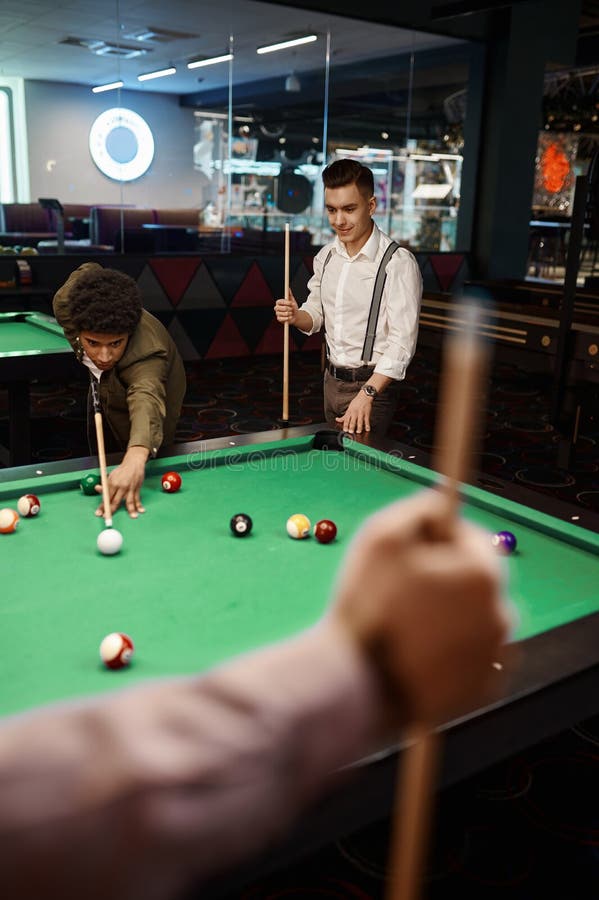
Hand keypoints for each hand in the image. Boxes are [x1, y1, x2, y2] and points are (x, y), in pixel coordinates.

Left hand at [96, 446, 148, 518]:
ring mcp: (130, 488)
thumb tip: (97, 489)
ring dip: (131, 510)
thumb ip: (105, 485)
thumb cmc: (121, 471)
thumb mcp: (111, 476)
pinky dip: (139, 505)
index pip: (106, 497)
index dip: (102, 506)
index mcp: (113, 483)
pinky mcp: (137, 488)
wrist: (133, 463)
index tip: (99, 513)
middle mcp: (121, 486)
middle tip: (108, 518)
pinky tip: (141, 510)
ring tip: (132, 516)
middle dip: (111, 511)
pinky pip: (137, 499)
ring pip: (129, 501)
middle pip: (116, 501)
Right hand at [274, 290, 298, 324]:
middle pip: (280, 308)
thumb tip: (288, 288)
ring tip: (291, 313)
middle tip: (292, 309)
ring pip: (282, 314)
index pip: (279, 301)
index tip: (291, 303)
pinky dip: (287, 318)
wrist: (295, 316)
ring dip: (289, 314)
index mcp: (279, 302)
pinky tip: (289, 317)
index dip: (285, 302)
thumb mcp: (292, 300)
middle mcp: (277, 308)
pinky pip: (282, 319)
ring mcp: (277, 313)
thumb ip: (289, 294)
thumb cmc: (293, 307)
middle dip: (288, 309)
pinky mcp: (279, 319)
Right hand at [331, 490, 512, 725]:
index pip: (474, 538)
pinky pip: (471, 658)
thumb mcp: (381, 535)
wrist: (355, 686)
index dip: (442, 540)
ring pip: (475, 620)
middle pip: (479, 581)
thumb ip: (419, 507)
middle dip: (448, 579)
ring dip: (450, 616)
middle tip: (404, 591)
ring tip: (405, 627)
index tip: (414, 552)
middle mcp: (502, 614)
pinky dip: (450, 653)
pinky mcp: (483, 690)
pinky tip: (415, 655)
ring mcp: (496, 657)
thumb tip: (441, 501)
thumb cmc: (366, 606)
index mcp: (484, 572)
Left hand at [336, 391, 373, 433]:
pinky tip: (367, 429)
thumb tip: (337, 419)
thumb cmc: (356, 402)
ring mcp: (361, 413)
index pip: (346, 420)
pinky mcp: (367, 413)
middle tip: (350, 431)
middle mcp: (355, 413)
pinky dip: (367, 425)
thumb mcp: (349, 408)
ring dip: (359, 427)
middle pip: (353, 421)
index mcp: (350, 412)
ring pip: (360, 421)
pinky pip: (367, 420)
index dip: (345, 425)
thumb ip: (344, 416)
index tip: (345, 430)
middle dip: (351, 426)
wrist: (364, 396)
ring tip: (358, 431)